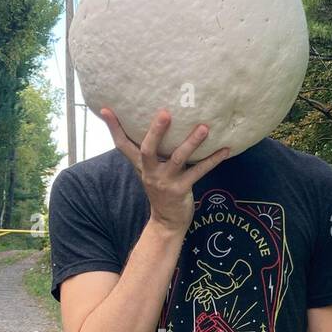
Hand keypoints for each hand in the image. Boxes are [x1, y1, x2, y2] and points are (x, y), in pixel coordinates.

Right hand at [100, 107, 230, 235]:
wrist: (167, 222)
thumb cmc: (161, 189)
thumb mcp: (149, 171)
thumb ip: (148, 152)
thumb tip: (155, 126)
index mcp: (141, 165)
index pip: (122, 145)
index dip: (113, 128)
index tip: (105, 109)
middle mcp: (151, 172)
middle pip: (148, 149)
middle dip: (156, 131)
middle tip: (165, 112)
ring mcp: (166, 181)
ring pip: (178, 158)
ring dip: (192, 142)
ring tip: (204, 127)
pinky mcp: (181, 190)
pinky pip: (199, 172)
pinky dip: (213, 160)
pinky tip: (226, 149)